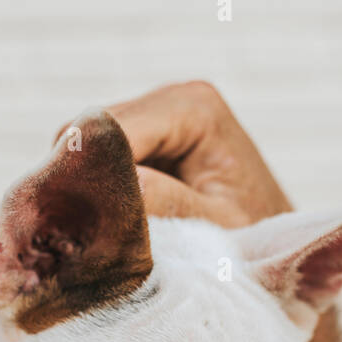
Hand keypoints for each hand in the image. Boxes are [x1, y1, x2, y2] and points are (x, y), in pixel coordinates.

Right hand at [74, 81, 293, 227]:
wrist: (273, 242)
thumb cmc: (254, 235)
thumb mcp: (213, 227)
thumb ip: (164, 203)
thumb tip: (107, 185)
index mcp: (194, 108)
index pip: (111, 129)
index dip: (83, 171)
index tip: (67, 220)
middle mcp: (172, 98)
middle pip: (90, 131)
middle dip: (80, 179)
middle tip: (73, 234)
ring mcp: (156, 115)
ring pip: (85, 145)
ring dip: (83, 188)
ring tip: (88, 233)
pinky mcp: (146, 138)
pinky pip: (97, 158)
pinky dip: (92, 190)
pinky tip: (101, 222)